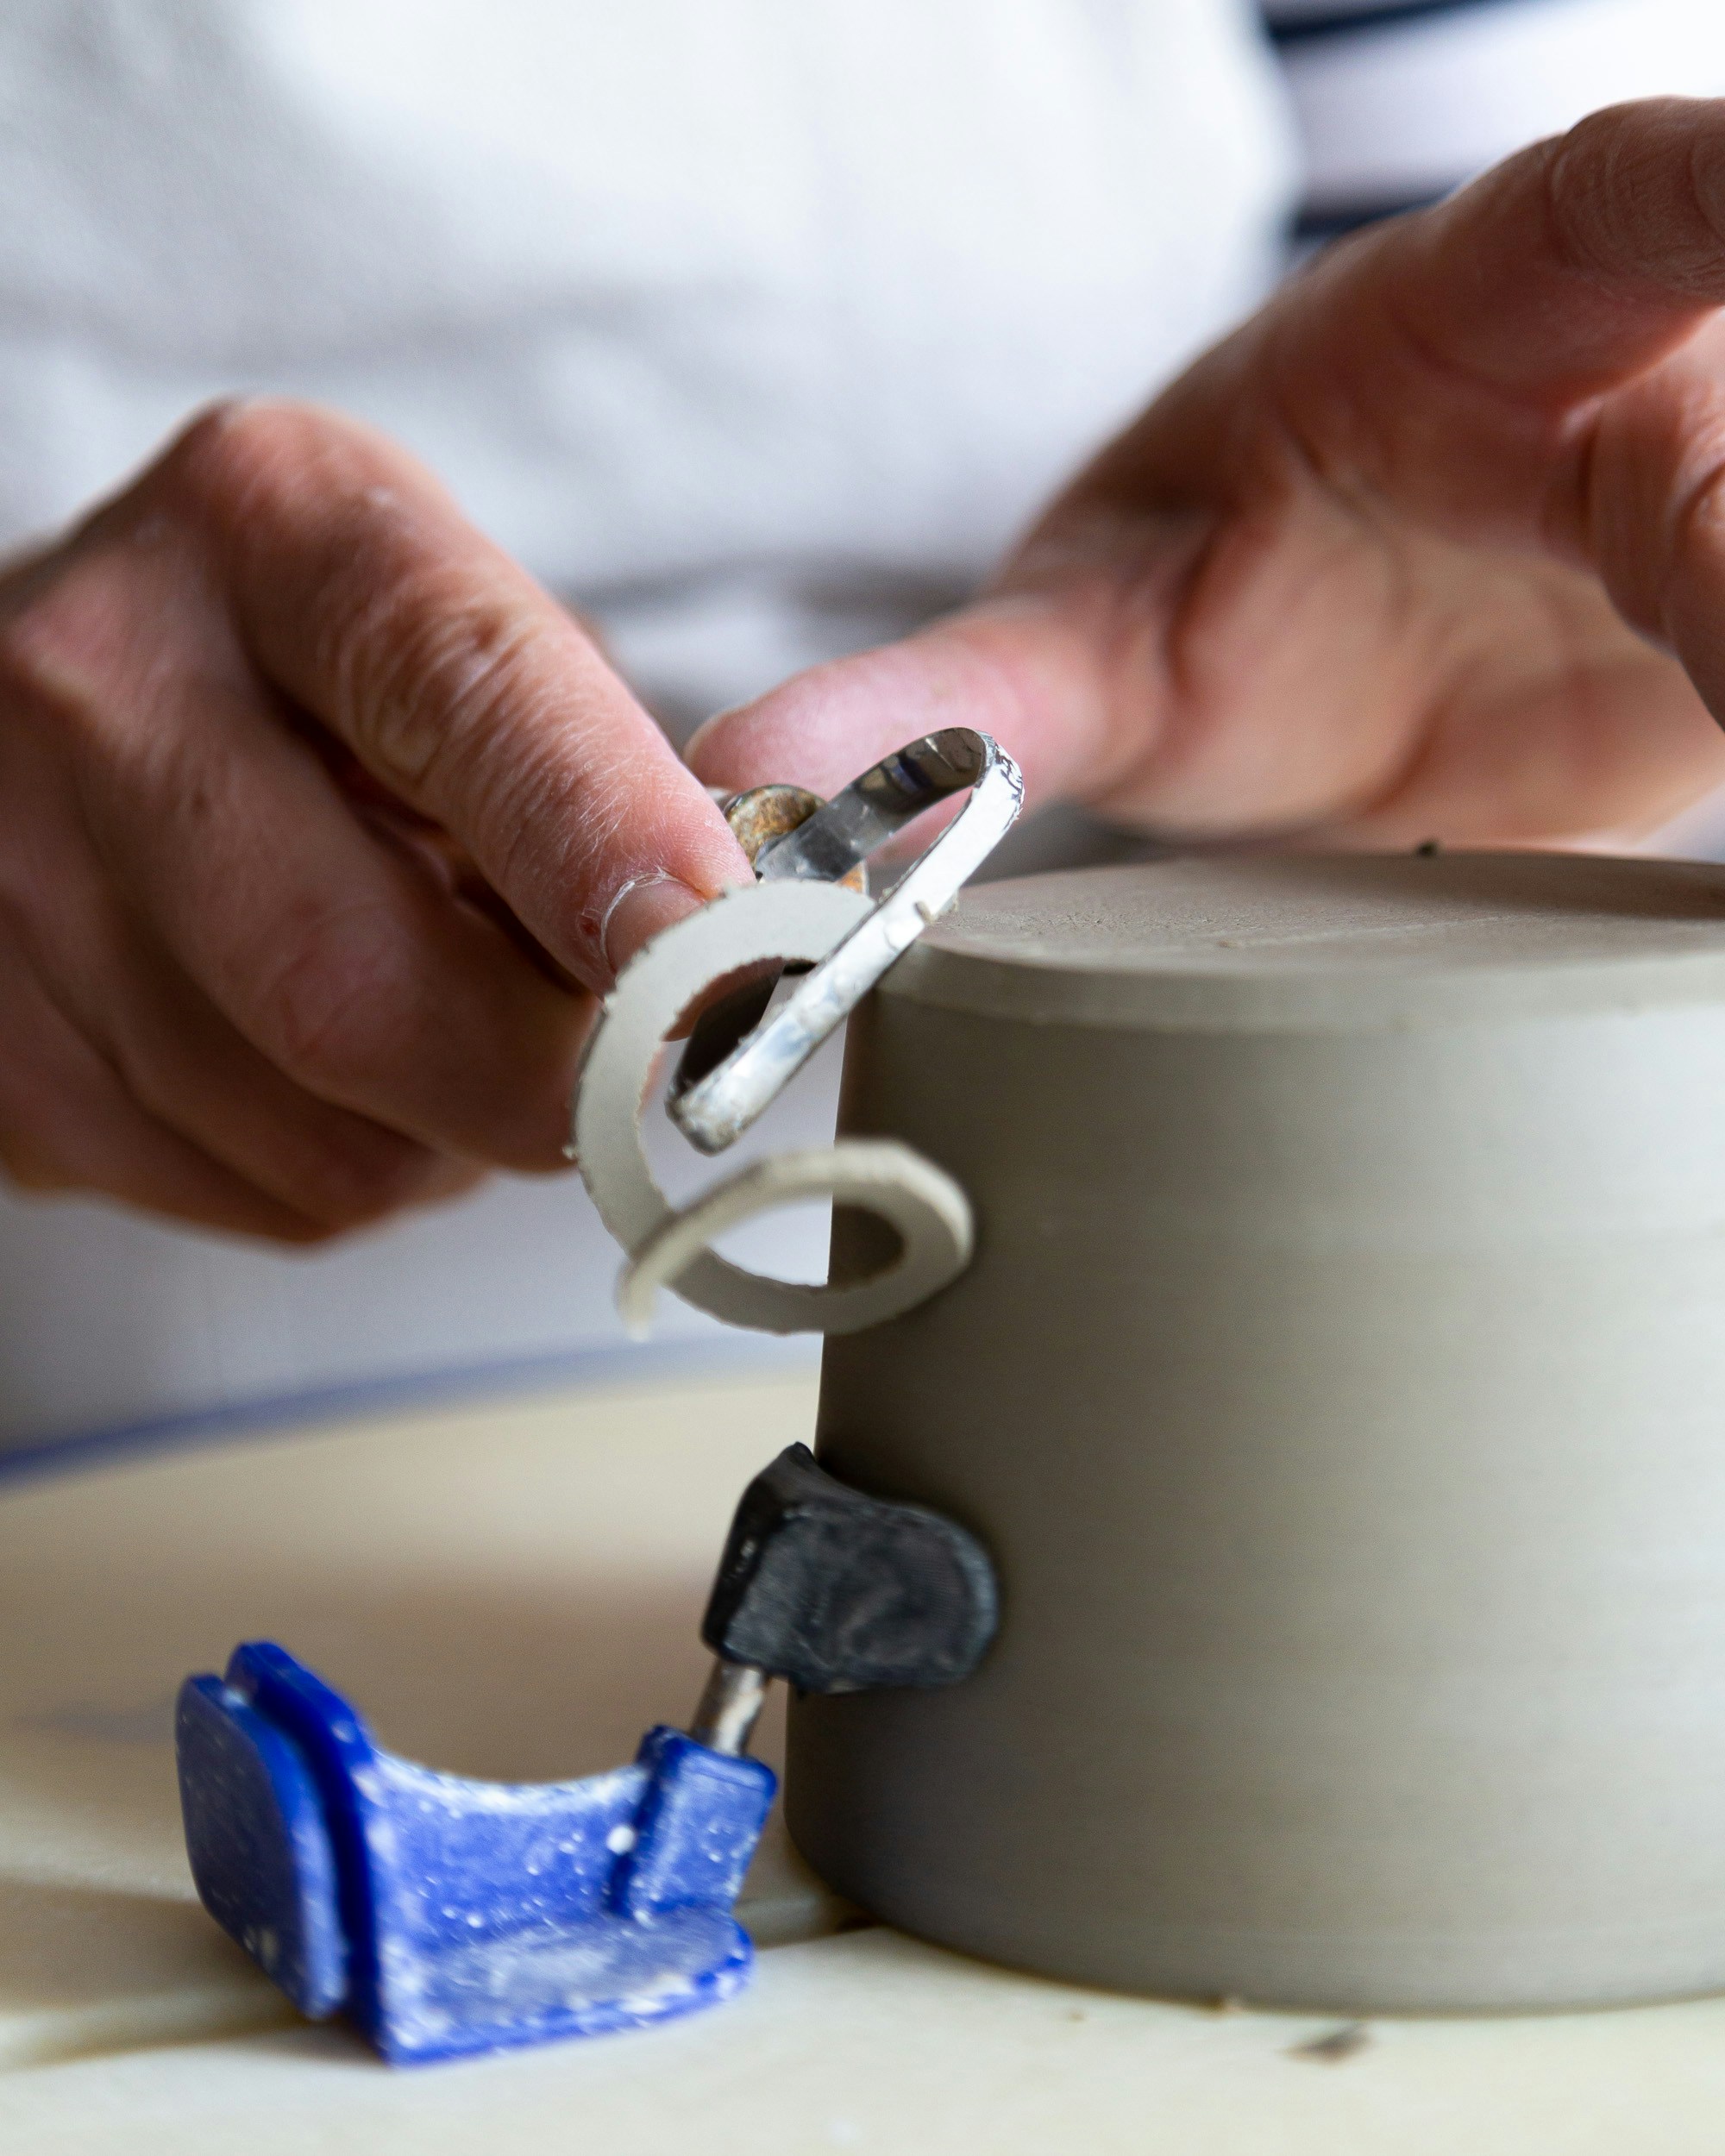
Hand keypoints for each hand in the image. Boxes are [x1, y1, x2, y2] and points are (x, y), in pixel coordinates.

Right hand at [0, 402, 747, 1239]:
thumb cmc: (327, 684)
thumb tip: (752, 897)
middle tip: (634, 1055)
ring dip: (461, 1130)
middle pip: (357, 983)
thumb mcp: (475, 640)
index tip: (714, 946)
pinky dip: (372, 1165)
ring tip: (456, 1014)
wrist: (81, 713)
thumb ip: (624, 764)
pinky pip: (268, 1198)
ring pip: (324, 1134)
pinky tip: (352, 1064)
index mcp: (271, 524)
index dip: (604, 842)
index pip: (460, 688)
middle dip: (549, 1072)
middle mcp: (106, 679)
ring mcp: (16, 872)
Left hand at [691, 97, 1724, 852]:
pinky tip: (1701, 912)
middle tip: (1715, 658)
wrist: (1305, 662)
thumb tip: (748, 766)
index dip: (1700, 192)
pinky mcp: (1710, 679)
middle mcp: (1623, 407)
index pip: (1610, 207)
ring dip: (1724, 661)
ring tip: (1690, 788)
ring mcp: (1695, 537)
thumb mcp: (1079, 635)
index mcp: (1472, 323)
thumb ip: (960, 696)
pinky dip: (1717, 848)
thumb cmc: (1193, 585)